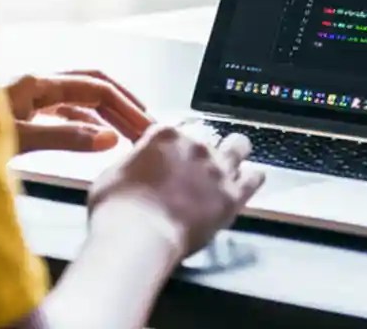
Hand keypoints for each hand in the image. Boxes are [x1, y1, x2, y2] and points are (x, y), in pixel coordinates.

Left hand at [6, 70, 153, 153]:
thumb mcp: (20, 138)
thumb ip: (65, 138)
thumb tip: (110, 139)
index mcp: (37, 82)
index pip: (95, 87)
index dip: (124, 105)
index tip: (144, 126)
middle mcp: (37, 84)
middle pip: (92, 88)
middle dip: (121, 105)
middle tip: (144, 128)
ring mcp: (30, 98)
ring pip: (79, 100)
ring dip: (106, 114)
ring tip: (128, 133)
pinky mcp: (23, 113)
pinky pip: (65, 111)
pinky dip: (86, 122)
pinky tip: (96, 135)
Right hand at [88, 125, 264, 256]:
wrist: (137, 237)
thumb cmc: (116, 210)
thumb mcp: (111, 175)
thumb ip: (132, 163)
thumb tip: (135, 167)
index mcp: (164, 135)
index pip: (177, 128)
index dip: (174, 144)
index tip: (170, 157)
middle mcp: (195, 144)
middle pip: (208, 136)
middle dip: (202, 150)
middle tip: (195, 169)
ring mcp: (217, 168)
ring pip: (239, 147)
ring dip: (234, 154)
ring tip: (229, 166)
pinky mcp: (232, 195)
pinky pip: (255, 178)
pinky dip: (252, 179)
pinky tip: (247, 183)